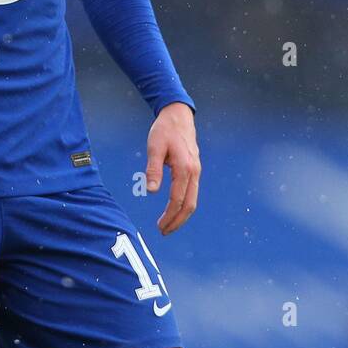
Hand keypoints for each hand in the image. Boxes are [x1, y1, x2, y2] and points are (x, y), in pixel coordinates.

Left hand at [145, 102, 199, 234]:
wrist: (178, 115)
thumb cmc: (164, 130)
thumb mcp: (154, 147)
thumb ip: (153, 169)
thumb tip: (151, 191)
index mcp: (184, 168)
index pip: (178, 199)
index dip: (169, 215)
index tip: (159, 227)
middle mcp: (194, 171)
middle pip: (190, 204)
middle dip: (177, 221)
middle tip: (163, 231)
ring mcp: (196, 170)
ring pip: (193, 200)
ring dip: (181, 215)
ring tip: (168, 225)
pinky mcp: (194, 169)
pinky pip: (192, 192)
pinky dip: (184, 204)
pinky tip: (174, 209)